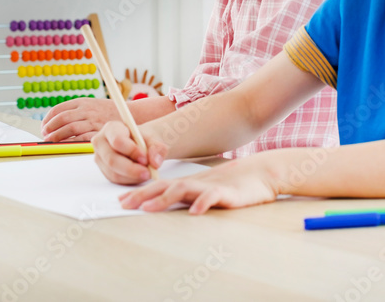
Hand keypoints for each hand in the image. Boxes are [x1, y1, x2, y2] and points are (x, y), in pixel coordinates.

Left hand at [41, 98, 117, 141]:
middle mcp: (87, 110)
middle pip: (62, 118)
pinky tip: (65, 144)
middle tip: (45, 135)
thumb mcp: (92, 104)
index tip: (44, 126)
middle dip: (50, 128)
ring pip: (69, 128)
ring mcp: (93, 120)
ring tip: (51, 141)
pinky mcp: (99, 131)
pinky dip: (70, 141)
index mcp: (83, 101)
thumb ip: (77, 110)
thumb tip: (56, 121)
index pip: (59, 109)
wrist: (132, 115)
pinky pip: (80, 138)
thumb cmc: (110, 112)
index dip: (48, 119)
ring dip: (57, 136)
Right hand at [92, 121, 166, 184]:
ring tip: (147, 173)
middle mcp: (101, 142)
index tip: (145, 158)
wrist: (141, 146)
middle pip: (112, 159)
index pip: (117, 140)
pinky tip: (140, 176)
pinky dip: (130, 180)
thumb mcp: (154, 140)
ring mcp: (100, 158)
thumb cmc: (145, 140)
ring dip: (132, 176)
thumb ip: (157, 148)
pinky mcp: (104, 171)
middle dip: (131, 168)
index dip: (131, 151)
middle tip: (148, 172)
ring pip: (113, 172)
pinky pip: (115, 180)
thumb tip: (155, 162)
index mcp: (112, 128)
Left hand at [118, 157, 278, 214]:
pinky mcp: (227, 192)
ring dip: (164, 198)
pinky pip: (213, 197)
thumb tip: (171, 204)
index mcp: (191, 182)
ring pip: (183, 189)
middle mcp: (196, 183)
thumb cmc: (236, 184)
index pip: (161, 185)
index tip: (122, 200)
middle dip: (143, 195)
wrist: (263, 172)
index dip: (141, 192)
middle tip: (124, 204)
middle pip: (165, 186)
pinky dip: (202, 203)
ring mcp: (210, 187)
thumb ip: (190, 195)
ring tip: (149, 208)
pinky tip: (194, 211)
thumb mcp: (208, 189)